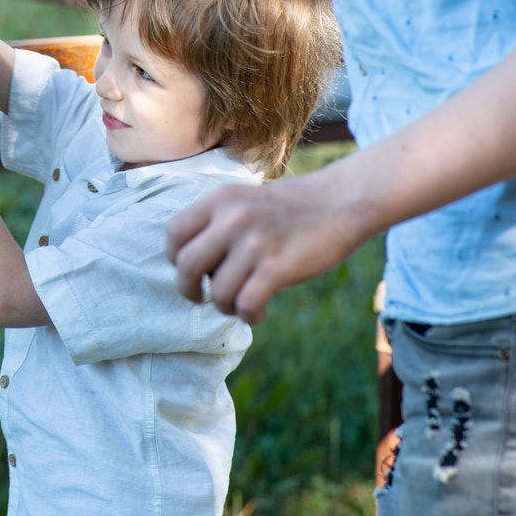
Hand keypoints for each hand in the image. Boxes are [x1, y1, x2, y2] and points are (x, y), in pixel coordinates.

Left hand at [163, 170, 369, 323]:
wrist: (341, 200)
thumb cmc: (291, 207)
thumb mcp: (245, 200)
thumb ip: (217, 223)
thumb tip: (191, 266)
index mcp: (220, 199)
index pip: (174, 233)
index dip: (175, 258)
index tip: (190, 271)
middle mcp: (232, 219)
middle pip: (186, 266)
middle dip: (189, 289)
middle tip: (201, 297)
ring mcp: (255, 243)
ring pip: (218, 291)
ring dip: (226, 306)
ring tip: (241, 303)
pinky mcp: (278, 267)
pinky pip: (246, 304)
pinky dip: (249, 315)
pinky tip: (260, 312)